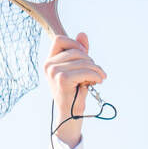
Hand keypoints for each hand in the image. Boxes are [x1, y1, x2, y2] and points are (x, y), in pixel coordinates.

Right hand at [44, 32, 105, 146]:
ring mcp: (53, 71)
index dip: (75, 44)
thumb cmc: (74, 91)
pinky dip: (96, 75)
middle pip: (76, 51)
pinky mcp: (62, 79)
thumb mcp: (77, 69)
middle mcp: (48, 65)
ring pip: (83, 61)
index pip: (60, 39)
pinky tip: (98, 82)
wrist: (70, 114)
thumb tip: (82, 34)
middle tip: (97, 73)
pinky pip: (85, 71)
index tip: (86, 57)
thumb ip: (80, 52)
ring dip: (96, 70)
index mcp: (49, 60)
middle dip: (91, 61)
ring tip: (99, 78)